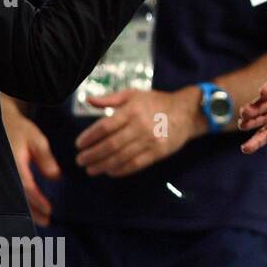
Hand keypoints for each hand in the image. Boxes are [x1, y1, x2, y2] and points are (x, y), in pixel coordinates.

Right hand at [1, 102, 60, 226]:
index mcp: (14, 163)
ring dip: (26, 210)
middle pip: (18, 197)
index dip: (37, 200)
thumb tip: (57, 177)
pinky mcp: (0, 176)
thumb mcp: (37, 140)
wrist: (0, 122)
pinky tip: (29, 210)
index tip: (49, 210)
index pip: (26, 187)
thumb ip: (46, 159)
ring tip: (41, 220)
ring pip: (12, 197)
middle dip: (32, 211)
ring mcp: (1, 175)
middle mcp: (5, 172)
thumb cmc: (19, 130)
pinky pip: (9, 192)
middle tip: (47, 222)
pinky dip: (20, 202)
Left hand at [73, 87, 201, 177]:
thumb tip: (88, 100)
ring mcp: (150, 141)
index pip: (105, 127)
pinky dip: (121, 170)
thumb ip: (110, 98)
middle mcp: (140, 126)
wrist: (188, 112)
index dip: (89, 137)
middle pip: (110, 144)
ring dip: (102, 165)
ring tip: (91, 169)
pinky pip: (136, 164)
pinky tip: (110, 172)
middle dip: (92, 155)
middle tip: (80, 160)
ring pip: (121, 157)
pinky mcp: (158, 152)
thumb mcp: (134, 94)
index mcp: (132, 110)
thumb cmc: (157, 102)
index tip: (78, 144)